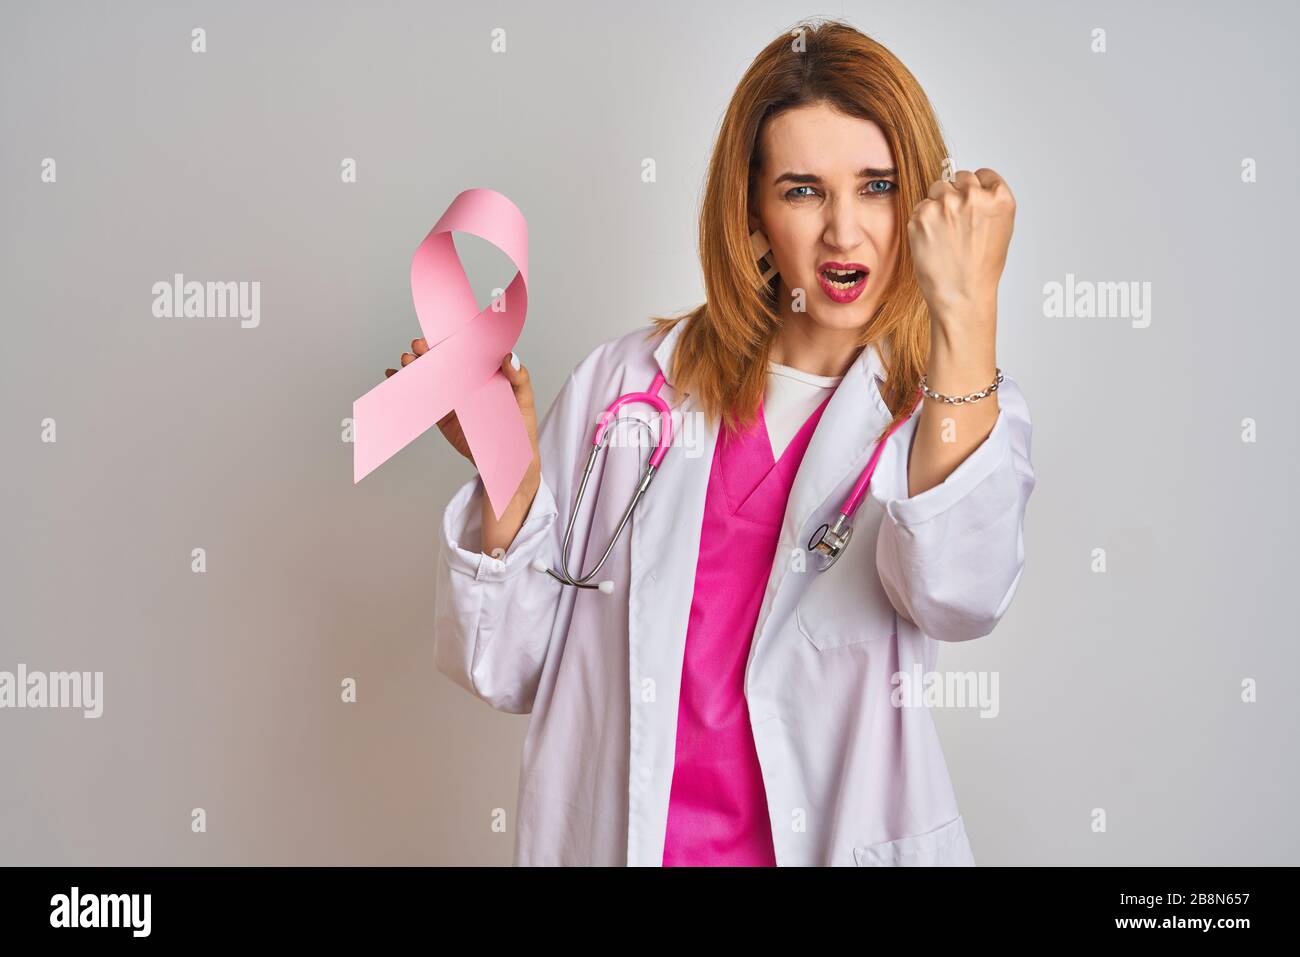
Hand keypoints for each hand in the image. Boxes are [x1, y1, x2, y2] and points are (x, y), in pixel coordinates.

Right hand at [385, 339, 541, 482]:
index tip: (439, 333)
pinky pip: (423, 399)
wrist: (510, 459)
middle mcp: (466, 381)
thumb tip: (509, 357)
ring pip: (430, 376)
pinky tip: (394, 376)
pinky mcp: (442, 415)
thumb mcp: (524, 398)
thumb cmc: (521, 425)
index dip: (451, 339)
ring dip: (415, 366)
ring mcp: (452, 397)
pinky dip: (407, 387)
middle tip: (418, 346)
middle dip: (428, 350)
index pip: (465, 350)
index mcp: (484, 371)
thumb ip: (519, 377)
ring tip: (407, 361)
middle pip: (443, 360)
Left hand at [907, 168, 1015, 332]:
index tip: (971, 203)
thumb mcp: (1000, 230)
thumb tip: (972, 188)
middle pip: (960, 177)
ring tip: (944, 233)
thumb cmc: (980, 270)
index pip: (983, 174)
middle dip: (956, 194)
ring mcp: (946, 204)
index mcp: (999, 199)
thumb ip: (988, 204)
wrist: (961, 296)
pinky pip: (920, 207)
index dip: (976, 188)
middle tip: (955, 222)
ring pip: (937, 187)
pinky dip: (922, 220)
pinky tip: (932, 241)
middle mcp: (973, 197)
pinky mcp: (922, 215)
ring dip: (937, 203)